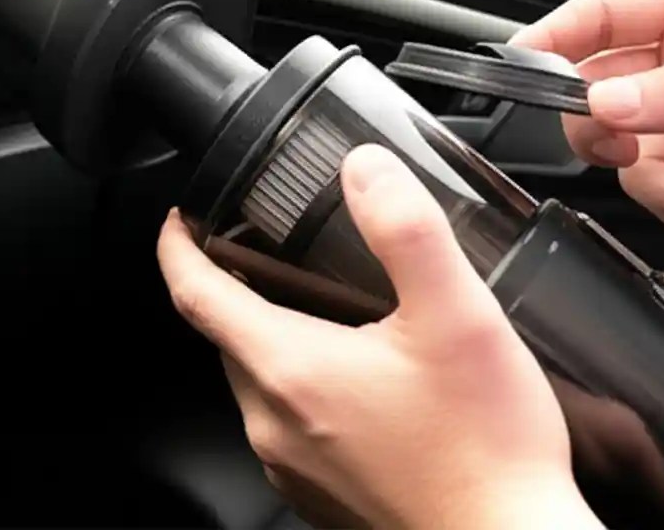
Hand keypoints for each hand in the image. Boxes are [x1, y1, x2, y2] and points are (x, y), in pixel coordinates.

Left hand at [157, 145, 601, 528]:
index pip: (195, 294)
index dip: (177, 246)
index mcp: (289, 369)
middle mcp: (274, 422)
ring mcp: (292, 465)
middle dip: (236, 288)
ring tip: (327, 310)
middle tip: (271, 251)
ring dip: (275, 339)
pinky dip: (304, 389)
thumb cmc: (485, 449)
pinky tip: (360, 382)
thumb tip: (365, 170)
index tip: (180, 220)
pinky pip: (288, 424)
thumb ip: (406, 231)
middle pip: (225, 337)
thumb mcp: (456, 316)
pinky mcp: (320, 494)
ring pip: (258, 381)